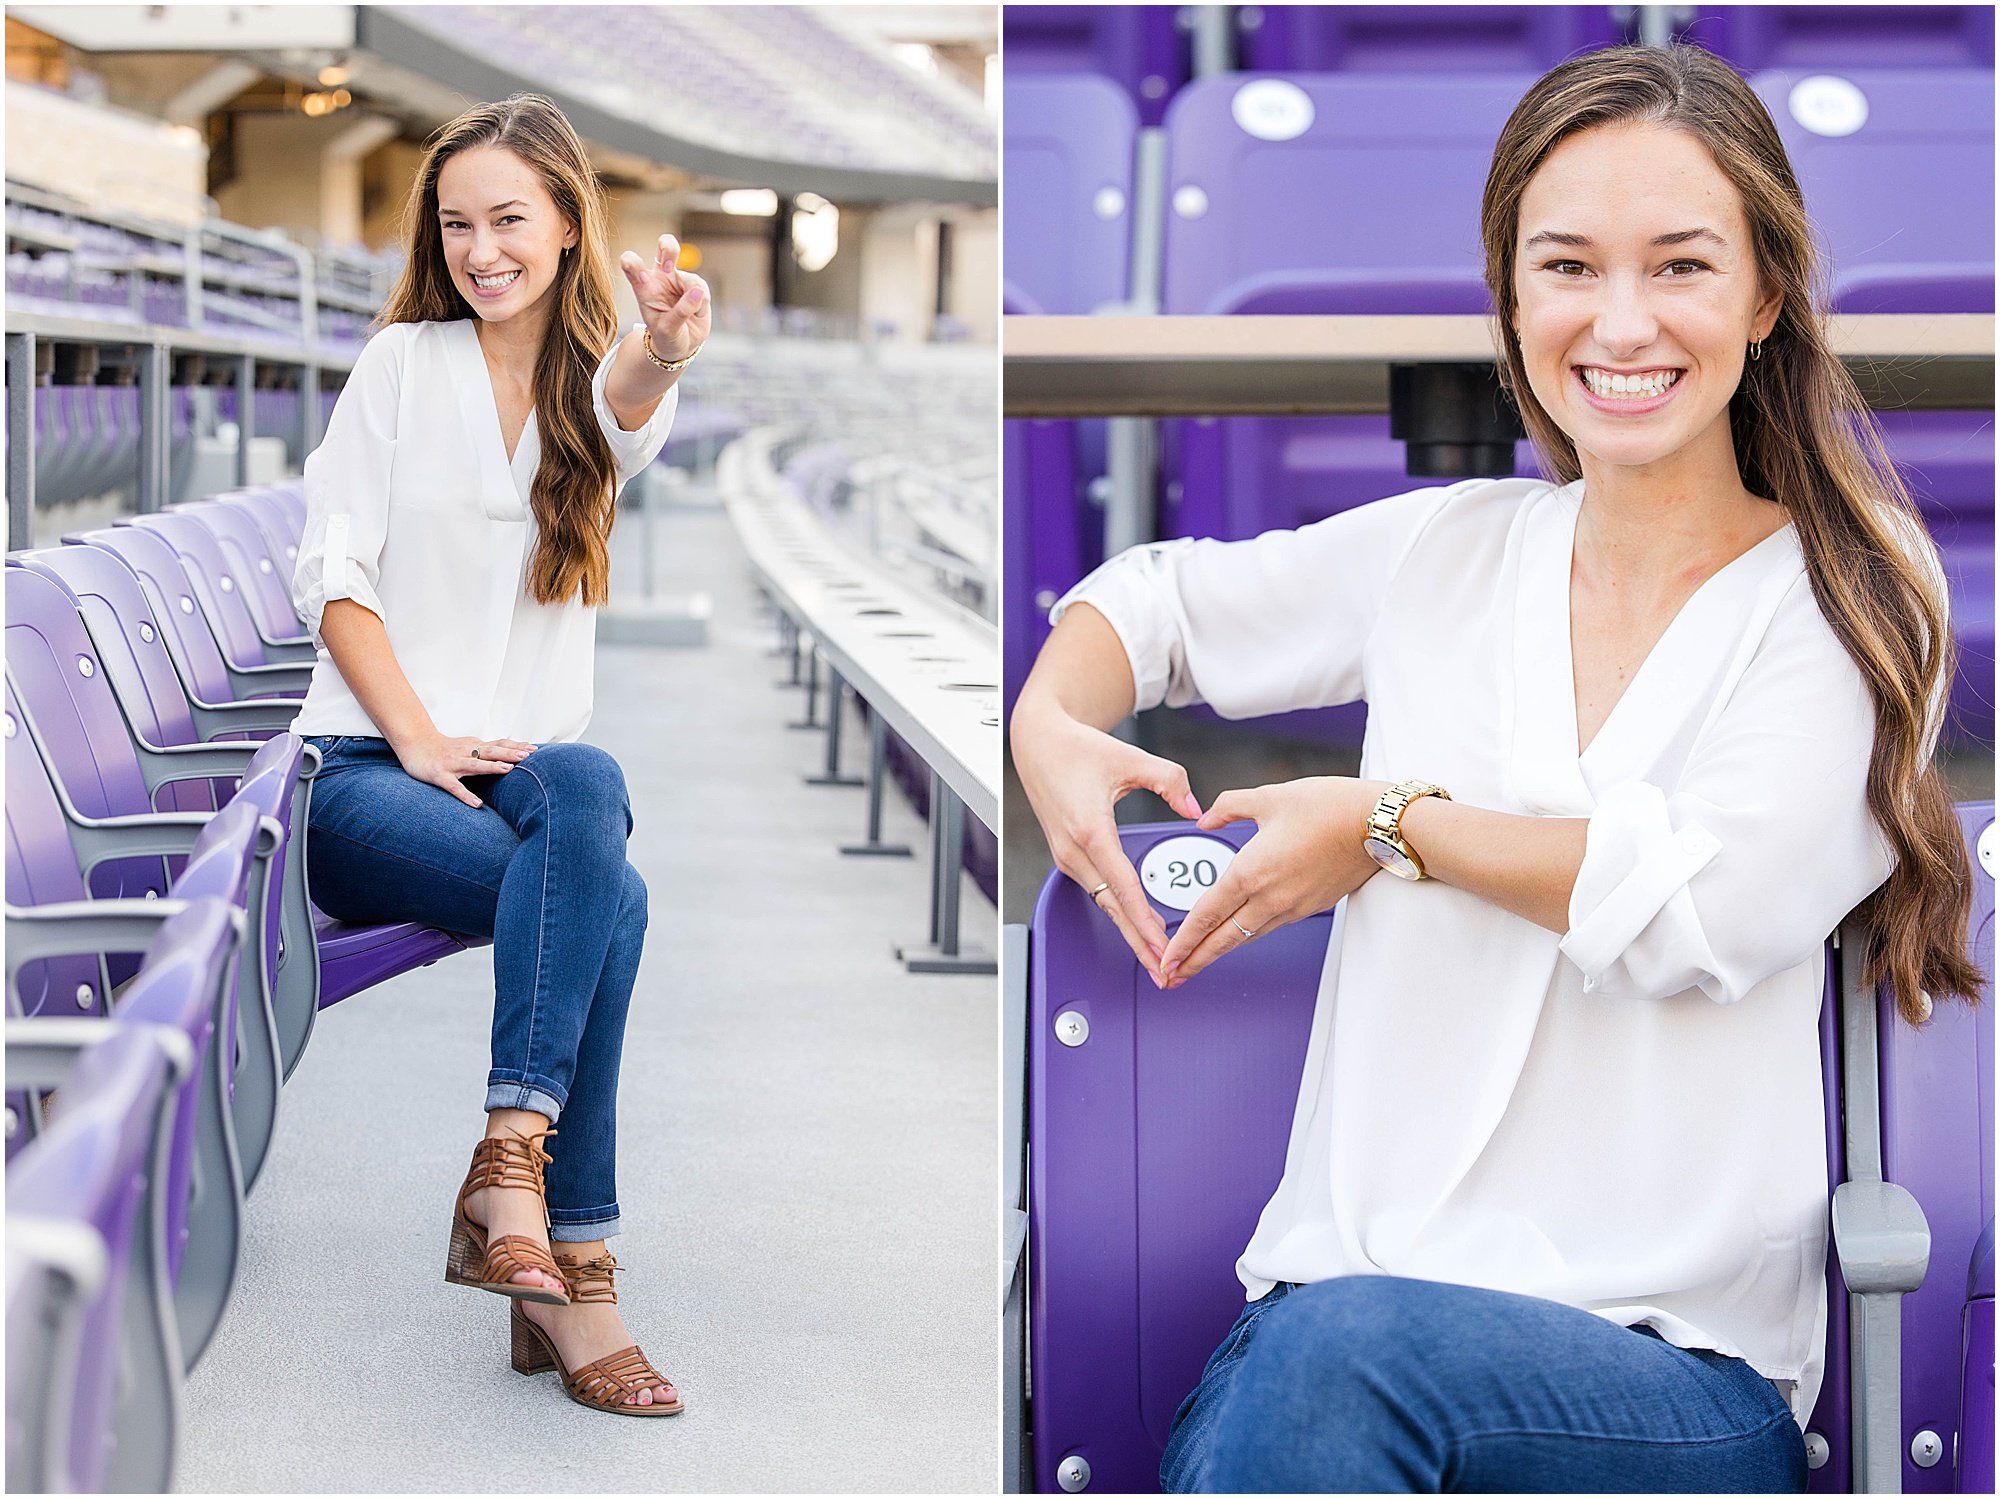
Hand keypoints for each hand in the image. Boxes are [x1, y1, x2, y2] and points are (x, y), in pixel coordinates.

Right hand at [395, 733, 535, 808]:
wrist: (414, 743)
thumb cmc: (444, 748)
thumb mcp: (468, 746)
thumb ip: (486, 750)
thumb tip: (511, 752)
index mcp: (474, 746)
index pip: (499, 744)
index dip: (516, 746)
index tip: (535, 749)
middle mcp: (465, 752)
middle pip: (491, 751)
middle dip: (510, 753)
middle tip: (528, 756)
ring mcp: (453, 764)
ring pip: (474, 764)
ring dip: (491, 766)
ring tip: (509, 770)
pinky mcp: (440, 775)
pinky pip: (454, 787)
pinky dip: (465, 795)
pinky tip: (477, 804)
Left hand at [618, 233, 709, 362]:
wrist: (682, 344)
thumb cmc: (666, 336)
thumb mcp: (667, 330)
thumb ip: (680, 312)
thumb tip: (698, 292)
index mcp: (644, 285)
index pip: (631, 264)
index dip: (634, 263)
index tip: (642, 277)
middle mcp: (661, 277)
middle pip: (664, 246)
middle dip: (669, 248)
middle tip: (669, 266)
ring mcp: (680, 278)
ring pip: (690, 277)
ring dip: (694, 297)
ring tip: (689, 314)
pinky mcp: (696, 285)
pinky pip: (702, 288)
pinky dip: (702, 304)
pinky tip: (696, 313)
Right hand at [1013, 703, 1202, 983]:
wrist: (1039, 744)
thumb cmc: (1078, 750)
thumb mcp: (1131, 758)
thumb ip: (1170, 781)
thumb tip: (1195, 809)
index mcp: (1089, 828)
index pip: (1122, 886)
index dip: (1144, 920)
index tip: (1163, 945)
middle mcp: (1073, 850)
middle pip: (1112, 907)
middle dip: (1138, 943)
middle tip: (1164, 972)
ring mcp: (1067, 856)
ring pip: (1104, 903)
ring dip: (1129, 930)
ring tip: (1156, 957)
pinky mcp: (1068, 856)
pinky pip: (1097, 890)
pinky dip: (1118, 911)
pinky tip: (1136, 925)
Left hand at [1159, 777, 1389, 986]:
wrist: (1377, 825)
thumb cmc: (1328, 807)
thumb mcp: (1268, 796)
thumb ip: (1228, 808)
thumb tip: (1205, 820)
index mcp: (1250, 872)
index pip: (1206, 916)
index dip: (1182, 941)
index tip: (1165, 959)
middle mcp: (1269, 898)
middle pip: (1223, 939)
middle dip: (1194, 960)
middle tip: (1171, 977)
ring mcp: (1292, 907)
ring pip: (1247, 937)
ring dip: (1220, 951)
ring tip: (1200, 961)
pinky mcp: (1311, 907)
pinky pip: (1270, 925)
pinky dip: (1248, 934)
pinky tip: (1240, 932)